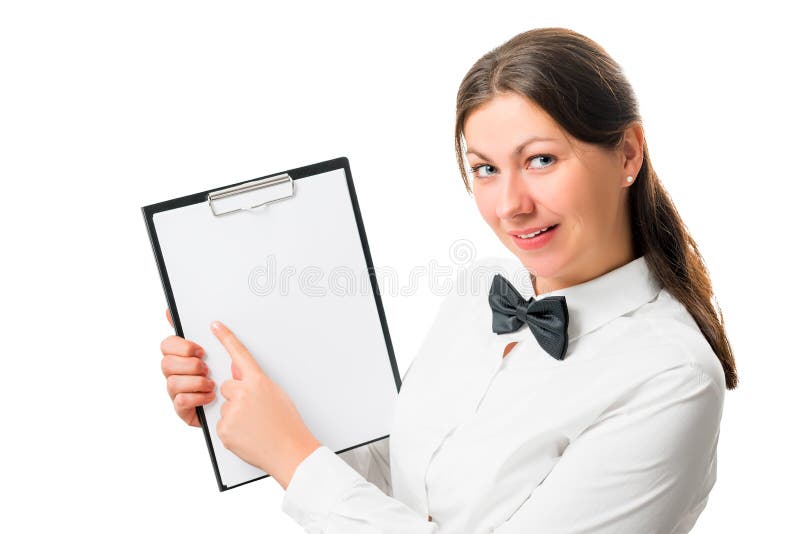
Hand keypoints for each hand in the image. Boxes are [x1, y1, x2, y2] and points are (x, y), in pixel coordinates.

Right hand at [160, 308, 215, 426]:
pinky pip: (180, 400)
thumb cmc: (226, 375)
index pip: (167, 344)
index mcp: (183, 356)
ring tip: (211, 383)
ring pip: (172, 382)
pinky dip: (198, 397)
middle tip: (206, 368)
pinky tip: (209, 395)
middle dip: (190, 365)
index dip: (182, 346)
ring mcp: (177, 391)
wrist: (241, 404)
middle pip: (166, 363)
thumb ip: (202, 331)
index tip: (200, 350)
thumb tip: (173, 311)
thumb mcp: (221, 351)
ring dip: (196, 382)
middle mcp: (176, 373)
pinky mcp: (182, 408)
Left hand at [211, 320, 320, 489]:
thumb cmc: (287, 425)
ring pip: (224, 407)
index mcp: (258, 382)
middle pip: (226, 386)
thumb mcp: (276, 395)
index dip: (226, 338)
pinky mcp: (223, 428)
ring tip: (253, 427)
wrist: (289, 451)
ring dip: (234, 415)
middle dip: (235, 397)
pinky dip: (231, 430)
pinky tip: (246, 435)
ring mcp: (231, 411)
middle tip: (253, 412)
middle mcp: (242, 393)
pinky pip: (221, 424)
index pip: (239, 354)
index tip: (215, 326)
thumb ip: (255, 382)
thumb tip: (237, 373)